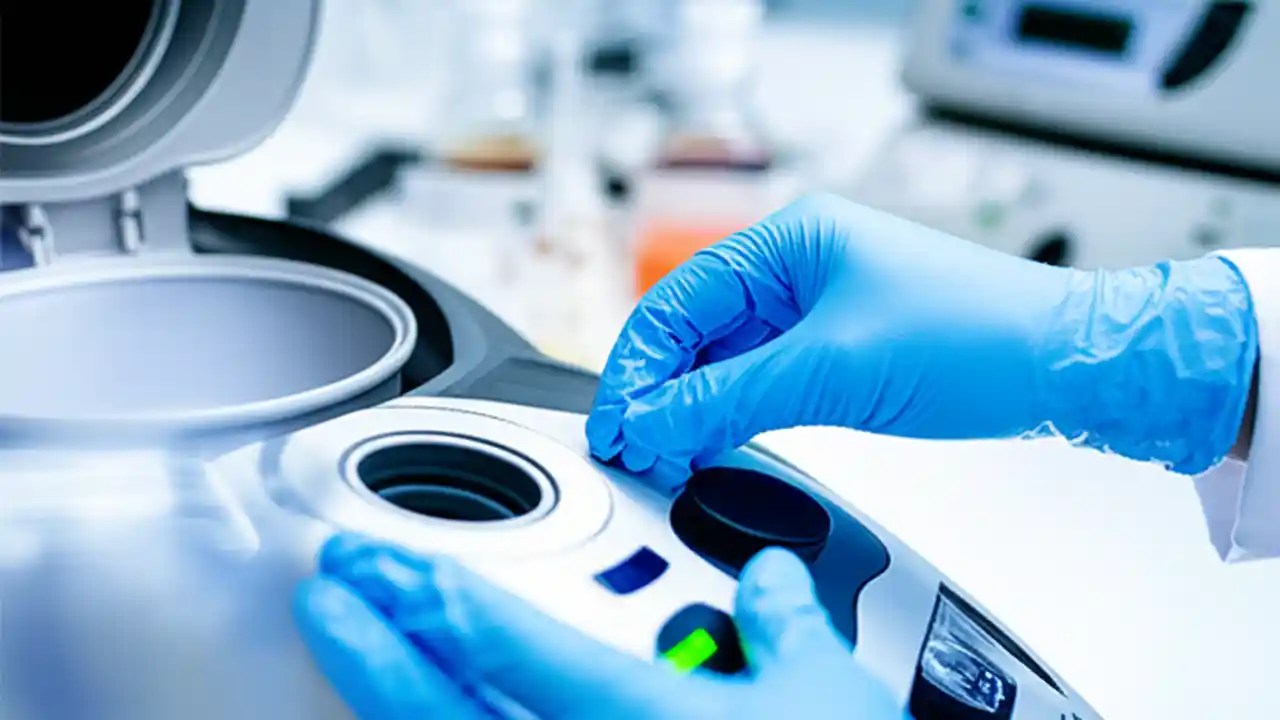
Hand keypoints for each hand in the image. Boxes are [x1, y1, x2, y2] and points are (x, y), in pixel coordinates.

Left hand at [294, 534, 905, 719]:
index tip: (375, 558)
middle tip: (326, 589)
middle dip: (372, 644)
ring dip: (390, 703)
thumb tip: (771, 577)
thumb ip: (788, 624)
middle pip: (442, 713)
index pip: (512, 648)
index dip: (432, 595)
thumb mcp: (830, 700)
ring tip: (357, 656)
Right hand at [587, 193, 1255, 486]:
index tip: (617, 424)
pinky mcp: (835, 351)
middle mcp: (795, 269)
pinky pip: (758, 379)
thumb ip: (731, 399)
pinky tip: (707, 442)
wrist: (1065, 366)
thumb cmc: (974, 337)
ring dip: (689, 406)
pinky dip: (728, 412)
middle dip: (657, 390)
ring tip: (662, 454)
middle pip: (694, 330)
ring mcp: (815, 310)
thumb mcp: (834, 371)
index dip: (637, 366)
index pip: (678, 301)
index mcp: (788, 242)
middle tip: (632, 448)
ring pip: (723, 359)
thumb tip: (653, 424)